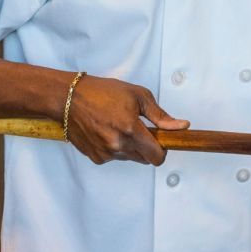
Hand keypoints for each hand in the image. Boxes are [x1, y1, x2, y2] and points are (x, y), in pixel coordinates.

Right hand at [65, 74, 188, 165]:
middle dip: (147, 146)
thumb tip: (180, 126)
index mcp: (130, 130)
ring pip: (130, 157)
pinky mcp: (95, 157)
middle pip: (145, 159)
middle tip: (140, 128)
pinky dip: (116, 148)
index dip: (163, 150)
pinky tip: (107, 131)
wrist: (69, 98)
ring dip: (131, 147)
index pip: (157, 156)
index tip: (161, 140)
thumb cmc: (102, 92)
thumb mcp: (138, 95)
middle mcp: (118, 145)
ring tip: (119, 125)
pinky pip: (114, 157)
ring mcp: (105, 153)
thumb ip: (161, 115)